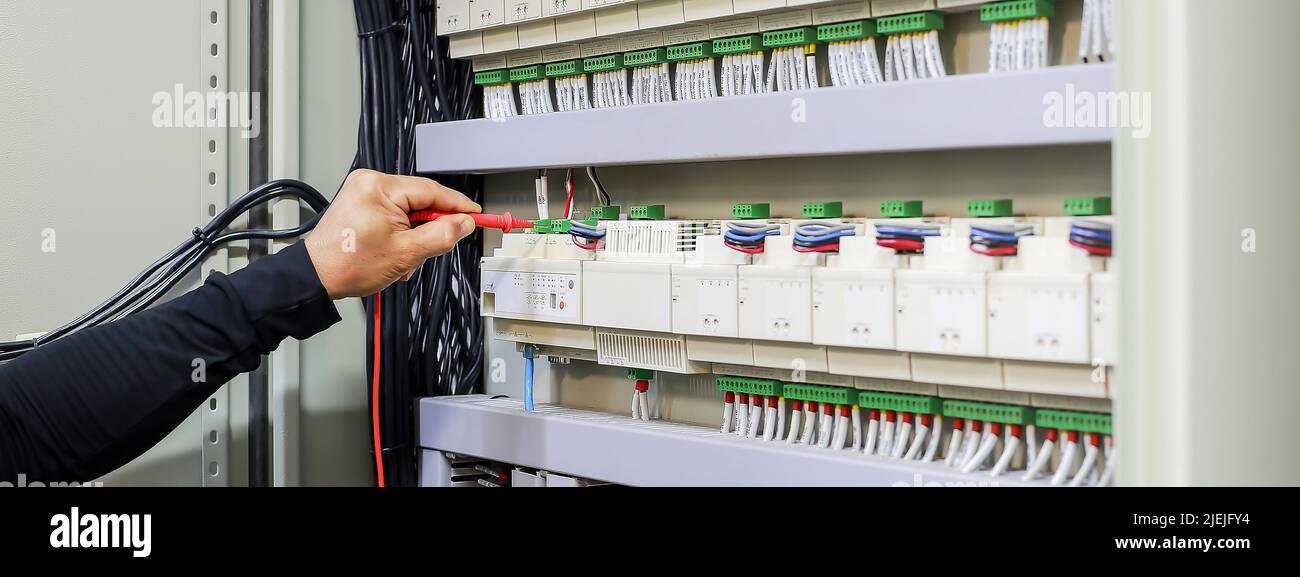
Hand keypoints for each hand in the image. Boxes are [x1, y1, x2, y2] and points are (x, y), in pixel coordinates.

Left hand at [305, 169, 479, 298]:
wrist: (316, 277)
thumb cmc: (348, 264)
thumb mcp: (407, 253)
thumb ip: (442, 235)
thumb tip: (463, 224)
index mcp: (379, 187)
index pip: (432, 191)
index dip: (458, 206)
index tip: (476, 214)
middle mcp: (369, 183)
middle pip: (421, 201)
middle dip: (429, 229)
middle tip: (433, 249)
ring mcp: (363, 192)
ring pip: (409, 211)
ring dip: (414, 236)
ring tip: (402, 259)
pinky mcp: (360, 204)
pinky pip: (394, 214)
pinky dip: (400, 235)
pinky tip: (393, 253)